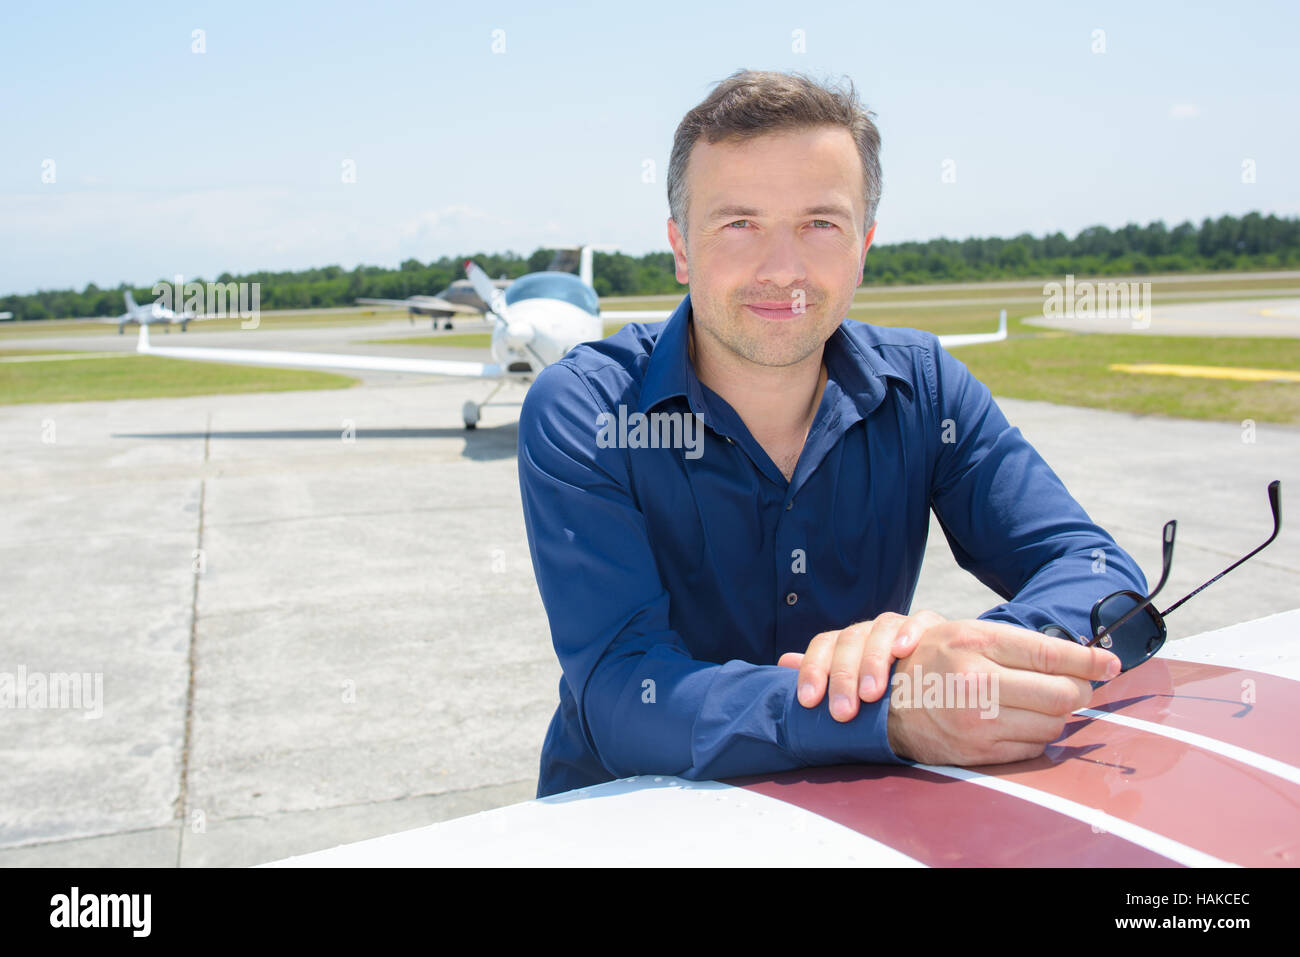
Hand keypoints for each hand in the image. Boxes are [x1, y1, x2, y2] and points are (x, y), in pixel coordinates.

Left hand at [777, 610, 946, 721]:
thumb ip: (822, 672)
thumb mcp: (854, 683)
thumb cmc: (886, 684)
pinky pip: (920, 620)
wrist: (937, 671)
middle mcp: (870, 629)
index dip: (813, 670)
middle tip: (842, 712)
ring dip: (873, 661)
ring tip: (871, 693)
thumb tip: (783, 662)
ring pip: (881, 630)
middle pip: (850, 641)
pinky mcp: (932, 625)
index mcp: (847, 641)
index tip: (808, 700)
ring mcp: (899, 625)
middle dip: (843, 677)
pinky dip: (910, 632)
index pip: (823, 645)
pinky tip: (904, 651)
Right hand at [885, 618, 1121, 764]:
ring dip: (1056, 717)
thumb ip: (1022, 645)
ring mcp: (978, 720)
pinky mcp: (978, 751)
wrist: (886, 703)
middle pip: (1060, 694)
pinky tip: (1019, 724)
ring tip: (1039, 705)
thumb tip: (1086, 661)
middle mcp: (977, 681)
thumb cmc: (933, 662)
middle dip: (1078, 692)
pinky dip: (1035, 738)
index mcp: (976, 643)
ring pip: (1052, 725)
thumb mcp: (969, 635)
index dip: (1088, 661)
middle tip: (1076, 688)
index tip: (1110, 665)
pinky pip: (1032, 749)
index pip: (1050, 655)